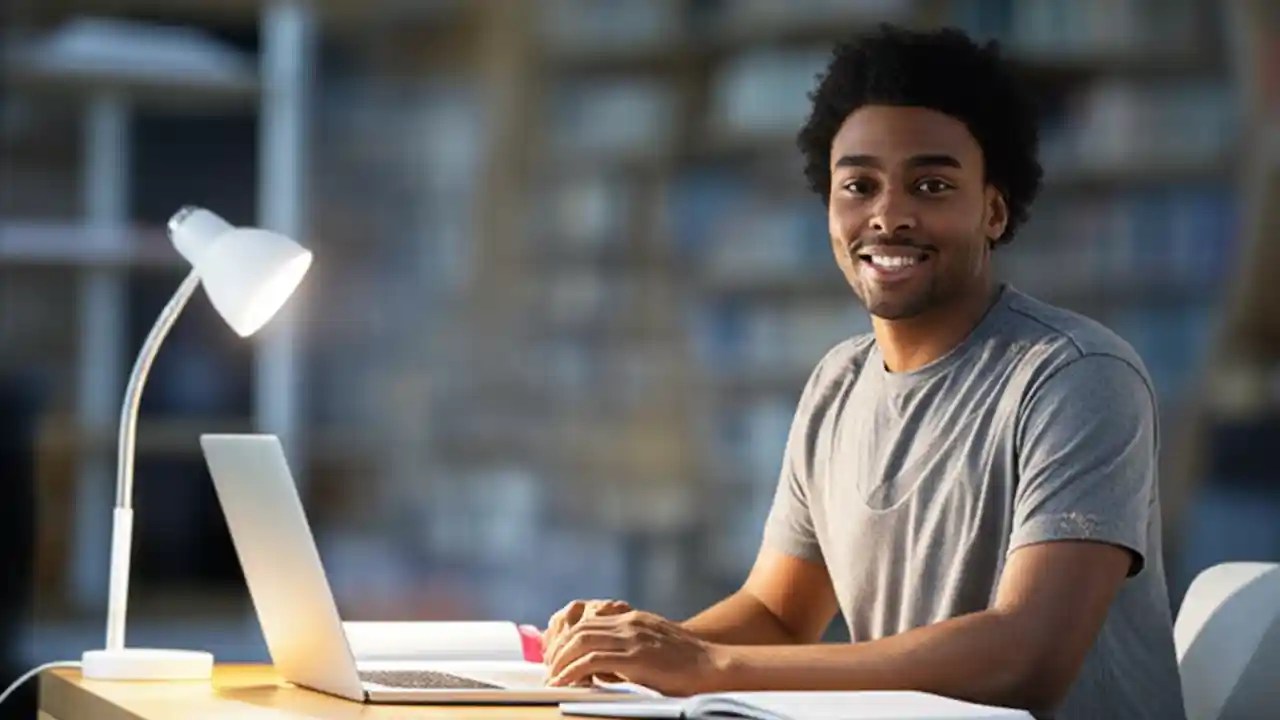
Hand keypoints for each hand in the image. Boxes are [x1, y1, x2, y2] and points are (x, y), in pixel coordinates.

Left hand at [546, 610, 726, 695]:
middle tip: (549, 669)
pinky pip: (593, 661)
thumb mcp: (653, 644)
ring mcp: (632, 638)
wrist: (713, 664)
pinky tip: (565, 683)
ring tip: (553, 678)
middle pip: (579, 629)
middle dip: (558, 650)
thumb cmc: (686, 662)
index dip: (566, 639)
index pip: (587, 621)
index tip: (557, 657)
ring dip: (561, 661)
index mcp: (632, 618)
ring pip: (581, 641)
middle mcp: (629, 622)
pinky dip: (573, 672)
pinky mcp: (636, 657)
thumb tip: (604, 665)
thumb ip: (629, 646)